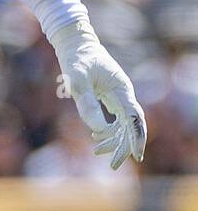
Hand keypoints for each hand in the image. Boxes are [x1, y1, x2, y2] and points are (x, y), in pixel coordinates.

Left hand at [50, 21, 146, 169]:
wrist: (74, 44)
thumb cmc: (76, 60)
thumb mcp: (78, 81)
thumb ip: (87, 103)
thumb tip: (98, 129)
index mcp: (121, 89)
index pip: (134, 118)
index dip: (137, 137)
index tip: (136, 155)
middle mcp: (123, 94)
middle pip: (130, 126)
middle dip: (124, 146)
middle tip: (113, 165)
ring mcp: (117, 96)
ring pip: (122, 125)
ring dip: (114, 141)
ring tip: (97, 153)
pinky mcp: (109, 97)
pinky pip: (114, 119)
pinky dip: (107, 131)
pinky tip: (96, 138)